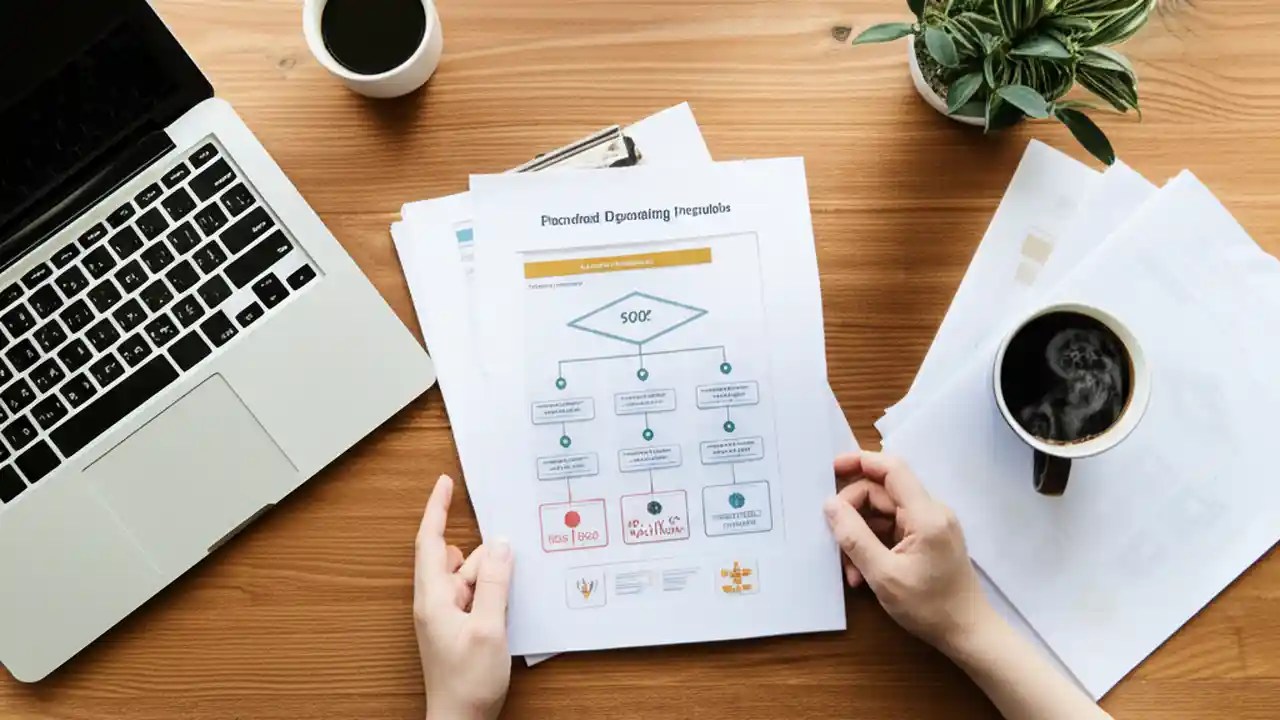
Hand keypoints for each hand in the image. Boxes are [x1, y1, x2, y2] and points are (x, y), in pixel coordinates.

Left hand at [414, 475, 513, 719]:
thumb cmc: (467, 682)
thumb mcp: (489, 627)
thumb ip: (496, 583)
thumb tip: (501, 544)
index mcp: (433, 597)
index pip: (430, 541)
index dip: (436, 509)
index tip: (444, 483)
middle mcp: (435, 602)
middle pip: (459, 558)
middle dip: (486, 558)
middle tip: (508, 564)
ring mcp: (446, 615)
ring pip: (472, 578)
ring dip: (492, 579)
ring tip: (510, 595)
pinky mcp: (459, 627)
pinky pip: (477, 596)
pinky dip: (492, 594)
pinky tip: (507, 606)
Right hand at [823, 452, 994, 653]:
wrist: (968, 633)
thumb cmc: (930, 607)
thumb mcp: (883, 575)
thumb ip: (854, 537)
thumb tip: (830, 505)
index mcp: (926, 515)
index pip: (892, 470)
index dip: (860, 461)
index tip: (831, 468)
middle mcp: (931, 512)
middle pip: (881, 493)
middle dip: (853, 514)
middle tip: (834, 541)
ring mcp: (930, 526)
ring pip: (882, 515)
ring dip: (861, 536)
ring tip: (850, 571)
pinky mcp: (927, 540)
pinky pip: (892, 530)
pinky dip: (874, 546)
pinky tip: (863, 573)